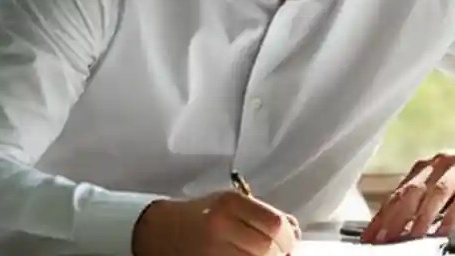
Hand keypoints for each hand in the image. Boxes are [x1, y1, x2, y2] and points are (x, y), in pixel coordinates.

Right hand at [132, 190, 300, 255]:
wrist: (161, 230)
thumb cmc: (199, 215)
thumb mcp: (229, 203)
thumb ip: (261, 213)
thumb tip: (293, 230)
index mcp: (229, 204)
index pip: (274, 224)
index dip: (288, 238)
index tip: (290, 242)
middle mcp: (221, 226)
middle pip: (267, 248)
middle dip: (281, 255)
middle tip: (281, 254)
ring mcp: (213, 249)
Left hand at [360, 149, 454, 243]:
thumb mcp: (443, 188)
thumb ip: (421, 201)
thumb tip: (395, 226)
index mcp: (427, 166)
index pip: (399, 192)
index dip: (384, 215)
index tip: (372, 235)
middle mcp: (441, 163)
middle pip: (413, 191)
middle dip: (396, 217)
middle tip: (386, 238)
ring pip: (437, 194)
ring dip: (423, 217)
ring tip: (413, 235)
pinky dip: (452, 216)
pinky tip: (444, 230)